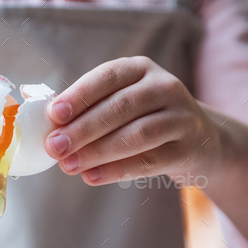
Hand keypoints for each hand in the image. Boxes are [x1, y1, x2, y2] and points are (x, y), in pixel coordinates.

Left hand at [45, 56, 221, 186]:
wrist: (199, 141)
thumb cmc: (144, 119)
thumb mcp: (122, 103)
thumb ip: (89, 110)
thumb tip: (48, 126)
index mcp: (140, 70)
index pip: (108, 77)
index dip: (80, 95)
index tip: (53, 114)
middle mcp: (164, 87)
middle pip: (121, 107)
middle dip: (83, 128)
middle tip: (54, 147)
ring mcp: (181, 117)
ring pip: (137, 134)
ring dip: (98, 151)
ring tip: (68, 165)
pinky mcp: (188, 148)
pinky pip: (149, 161)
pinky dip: (118, 170)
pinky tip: (92, 177)